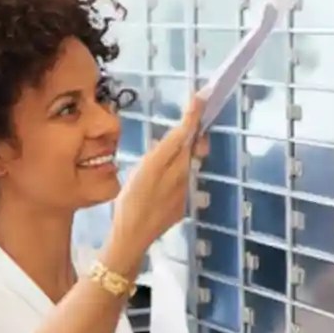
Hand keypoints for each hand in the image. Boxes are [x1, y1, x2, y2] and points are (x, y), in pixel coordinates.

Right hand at [105, 95, 210, 272]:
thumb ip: (167, 148)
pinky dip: (177, 174)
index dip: (194, 113)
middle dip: (193, 133)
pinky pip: (182, 182)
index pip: (188, 132)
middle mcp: (186, 176)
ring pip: (189, 165)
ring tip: (170, 152)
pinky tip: (160, 182)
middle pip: (194, 148)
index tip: (202, 94)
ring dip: (185, 153)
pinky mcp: (181, 206)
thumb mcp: (144, 169)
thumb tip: (187, 132)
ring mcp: (185, 193)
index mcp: (175, 164)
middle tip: (189, 119)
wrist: (132, 238)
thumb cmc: (131, 202)